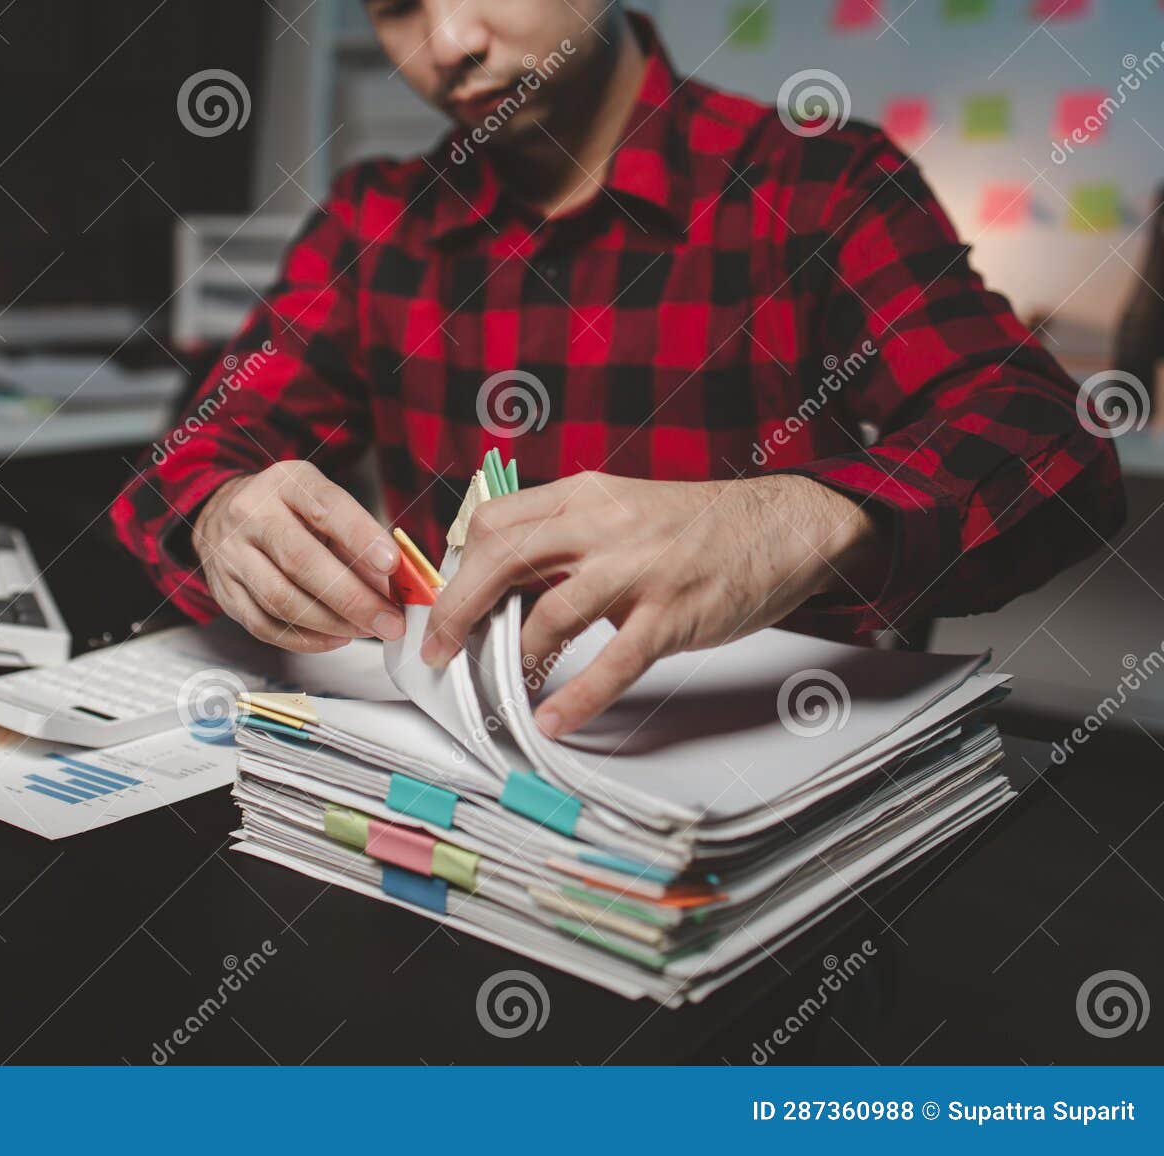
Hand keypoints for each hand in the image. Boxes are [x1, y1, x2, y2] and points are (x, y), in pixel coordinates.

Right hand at [192, 460, 405, 652]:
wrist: (223, 514)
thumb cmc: (288, 510)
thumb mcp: (322, 504)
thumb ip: (355, 540)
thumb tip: (390, 586)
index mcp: (286, 483)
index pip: (325, 507)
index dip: (360, 536)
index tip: (391, 564)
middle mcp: (252, 514)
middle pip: (301, 561)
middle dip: (352, 598)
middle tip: (388, 620)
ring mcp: (232, 555)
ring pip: (281, 599)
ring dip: (331, 623)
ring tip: (365, 630)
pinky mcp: (224, 592)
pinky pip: (264, 625)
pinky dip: (305, 639)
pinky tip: (334, 638)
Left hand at [421, 472, 883, 735]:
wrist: (783, 525)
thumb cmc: (696, 526)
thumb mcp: (620, 508)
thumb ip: (564, 535)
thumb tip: (503, 581)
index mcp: (583, 494)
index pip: (494, 520)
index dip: (458, 563)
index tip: (445, 599)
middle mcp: (603, 524)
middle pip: (502, 558)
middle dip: (458, 609)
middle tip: (439, 649)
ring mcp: (639, 569)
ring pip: (550, 612)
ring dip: (515, 656)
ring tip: (501, 688)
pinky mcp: (672, 614)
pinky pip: (614, 662)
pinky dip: (577, 697)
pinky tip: (553, 720)